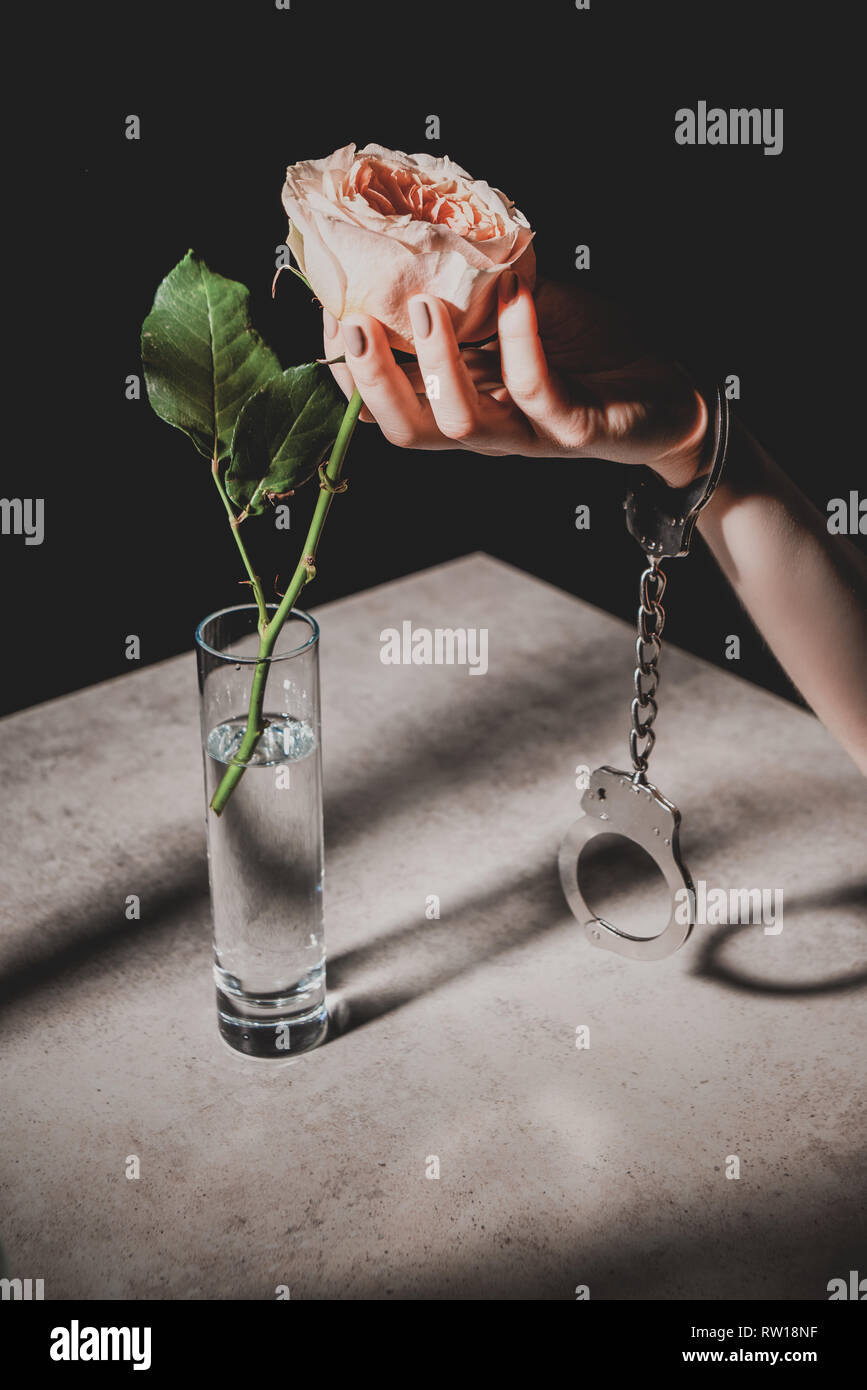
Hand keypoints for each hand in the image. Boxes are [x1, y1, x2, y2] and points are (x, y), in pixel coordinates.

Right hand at [324, 274, 708, 485]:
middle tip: (355, 324)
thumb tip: (420, 232)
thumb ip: (474, 288)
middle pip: (410, 428)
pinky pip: (537, 394)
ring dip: (436, 367)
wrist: (669, 388)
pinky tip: (516, 297)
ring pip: (462, 423)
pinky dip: (520, 344)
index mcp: (463, 398)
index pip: (389, 400)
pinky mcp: (576, 430)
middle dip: (373, 382)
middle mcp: (487, 423)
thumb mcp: (521, 308)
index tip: (334, 311)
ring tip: (427, 306)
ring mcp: (529, 432)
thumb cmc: (590, 348)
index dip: (352, 367)